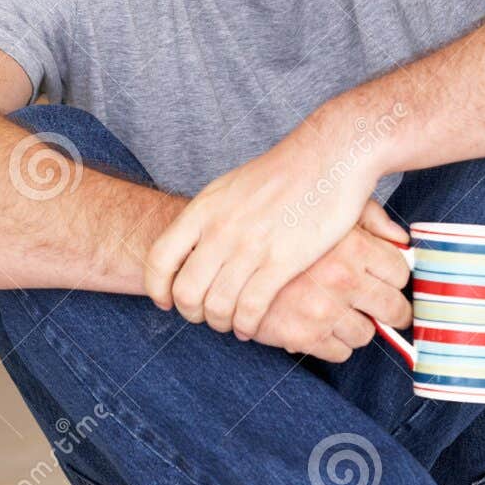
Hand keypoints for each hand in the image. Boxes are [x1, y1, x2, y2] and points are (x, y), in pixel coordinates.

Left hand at [143, 104, 400, 334]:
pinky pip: (251, 309)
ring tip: (229, 323)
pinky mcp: (282, 261)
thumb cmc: (283, 173)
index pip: (159, 258)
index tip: (165, 301)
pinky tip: (250, 327)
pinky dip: (246, 325)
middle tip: (203, 316)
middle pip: (185, 290)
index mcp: (204, 208)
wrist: (328, 157)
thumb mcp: (231, 187)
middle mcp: (220, 229)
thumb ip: (209, 217)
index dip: (156, 287)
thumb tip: (192, 247)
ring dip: (219, 323)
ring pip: (216, 306)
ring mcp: (249, 246)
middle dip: (190, 313)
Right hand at [252, 222, 411, 362]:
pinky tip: (320, 326)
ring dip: (357, 327)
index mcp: (353, 245)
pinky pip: (340, 353)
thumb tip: (401, 239)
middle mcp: (343, 278)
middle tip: (383, 309)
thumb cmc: (283, 231)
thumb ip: (371, 218)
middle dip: (391, 311)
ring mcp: (323, 310)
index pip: (400, 272)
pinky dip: (333, 344)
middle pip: (394, 309)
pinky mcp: (303, 336)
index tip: (386, 281)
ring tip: (339, 313)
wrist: (227, 257)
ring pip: (366, 334)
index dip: (394, 277)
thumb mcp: (329, 209)